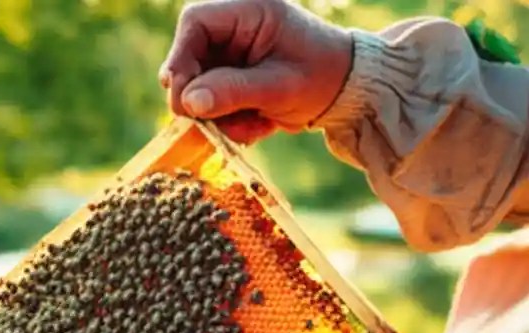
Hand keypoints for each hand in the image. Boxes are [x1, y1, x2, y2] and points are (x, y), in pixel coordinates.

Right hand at [159, 0, 353, 143]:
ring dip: (215, 113)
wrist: (348, 92)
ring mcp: (230, 51)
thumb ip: (233, 91)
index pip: (195, 22)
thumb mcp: (279, 87)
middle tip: (212, 123)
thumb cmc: (322, 78)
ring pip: (196, 82)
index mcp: (250, 11)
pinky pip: (209, 98)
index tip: (183, 96)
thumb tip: (188, 102)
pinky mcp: (230, 74)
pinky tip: (255, 124)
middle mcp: (235, 26)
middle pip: (188, 54)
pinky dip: (226, 118)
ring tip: (250, 126)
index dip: (180, 57)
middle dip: (197, 94)